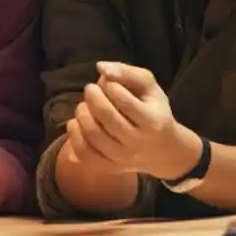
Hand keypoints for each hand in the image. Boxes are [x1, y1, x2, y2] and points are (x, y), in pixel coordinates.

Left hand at [63, 61, 197, 179]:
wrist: (161, 150)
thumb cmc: (154, 111)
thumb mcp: (150, 88)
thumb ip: (127, 72)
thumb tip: (100, 68)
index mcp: (152, 121)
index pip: (125, 101)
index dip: (110, 86)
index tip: (107, 82)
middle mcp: (137, 142)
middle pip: (107, 117)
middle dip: (93, 97)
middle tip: (90, 89)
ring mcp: (122, 158)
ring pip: (93, 135)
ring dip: (82, 114)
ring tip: (84, 105)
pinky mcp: (108, 168)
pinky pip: (84, 153)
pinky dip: (74, 135)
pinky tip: (77, 123)